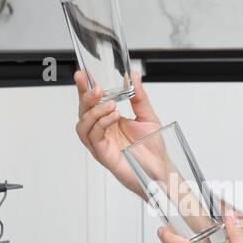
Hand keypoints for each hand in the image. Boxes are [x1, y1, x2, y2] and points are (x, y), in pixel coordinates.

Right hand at [74, 69, 161, 196]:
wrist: (161, 169)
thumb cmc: (152, 148)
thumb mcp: (148, 116)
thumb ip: (139, 97)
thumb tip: (133, 77)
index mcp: (109, 121)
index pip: (92, 102)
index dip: (84, 89)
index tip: (82, 74)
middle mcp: (102, 132)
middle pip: (83, 112)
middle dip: (86, 97)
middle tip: (97, 88)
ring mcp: (101, 144)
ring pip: (83, 125)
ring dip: (94, 112)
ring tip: (111, 105)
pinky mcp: (103, 155)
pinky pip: (94, 138)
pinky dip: (101, 124)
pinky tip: (114, 117)